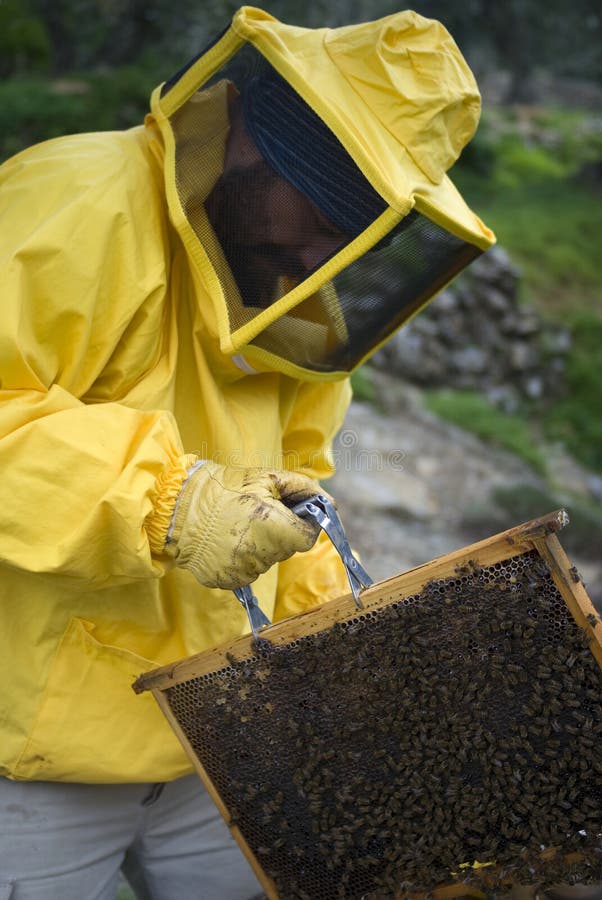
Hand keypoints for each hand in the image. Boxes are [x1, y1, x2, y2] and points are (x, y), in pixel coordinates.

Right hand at [166, 462, 323, 588]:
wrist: (178, 506)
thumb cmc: (225, 487)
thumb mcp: (267, 478)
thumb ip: (305, 488)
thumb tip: (331, 504)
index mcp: (274, 529)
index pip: (307, 537)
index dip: (302, 523)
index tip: (289, 512)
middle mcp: (260, 556)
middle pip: (287, 549)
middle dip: (280, 532)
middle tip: (257, 513)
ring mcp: (241, 572)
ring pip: (266, 561)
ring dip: (260, 546)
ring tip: (237, 526)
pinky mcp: (226, 581)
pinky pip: (246, 572)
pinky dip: (241, 558)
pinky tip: (226, 541)